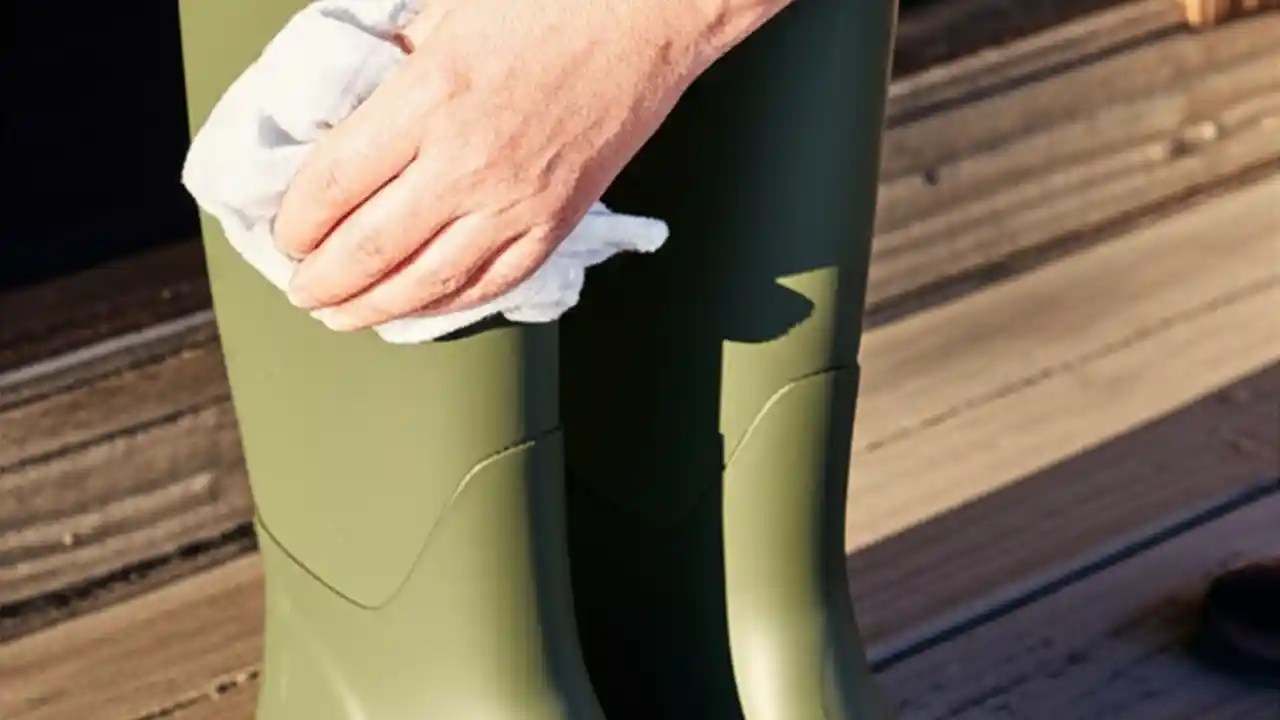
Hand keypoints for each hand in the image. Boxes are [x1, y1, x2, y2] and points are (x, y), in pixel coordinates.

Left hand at [274, 0, 740, 329]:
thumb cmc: (552, 3)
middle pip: (369, 248)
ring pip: (426, 282)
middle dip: (321, 280)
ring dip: (373, 308)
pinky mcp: (556, 222)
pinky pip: (491, 283)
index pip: (334, 186)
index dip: (297, 223)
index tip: (285, 233)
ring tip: (343, 315)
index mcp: (428, 99)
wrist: (645, 18)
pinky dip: (446, 305)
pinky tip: (418, 311)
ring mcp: (515, 202)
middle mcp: (467, 162)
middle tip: (303, 287)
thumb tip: (344, 120)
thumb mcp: (445, 15)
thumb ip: (391, 70)